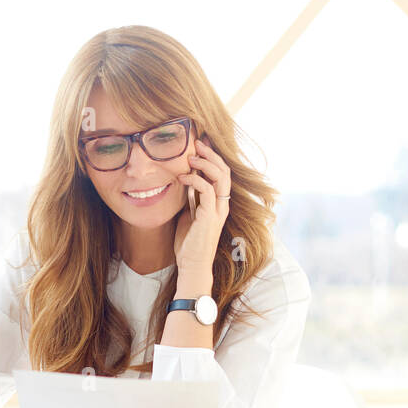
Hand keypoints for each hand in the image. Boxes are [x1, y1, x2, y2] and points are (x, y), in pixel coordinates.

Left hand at [173, 137, 231, 271]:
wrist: (192, 265)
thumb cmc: (189, 243)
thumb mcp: (189, 215)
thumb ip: (191, 199)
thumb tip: (183, 181)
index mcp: (219, 203)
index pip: (221, 174)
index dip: (213, 157)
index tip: (200, 145)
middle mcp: (222, 205)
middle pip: (224, 171)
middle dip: (211, 154)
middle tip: (197, 142)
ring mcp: (218, 210)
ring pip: (220, 177)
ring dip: (206, 163)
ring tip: (191, 156)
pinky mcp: (210, 216)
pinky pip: (207, 190)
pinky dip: (195, 180)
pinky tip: (182, 177)